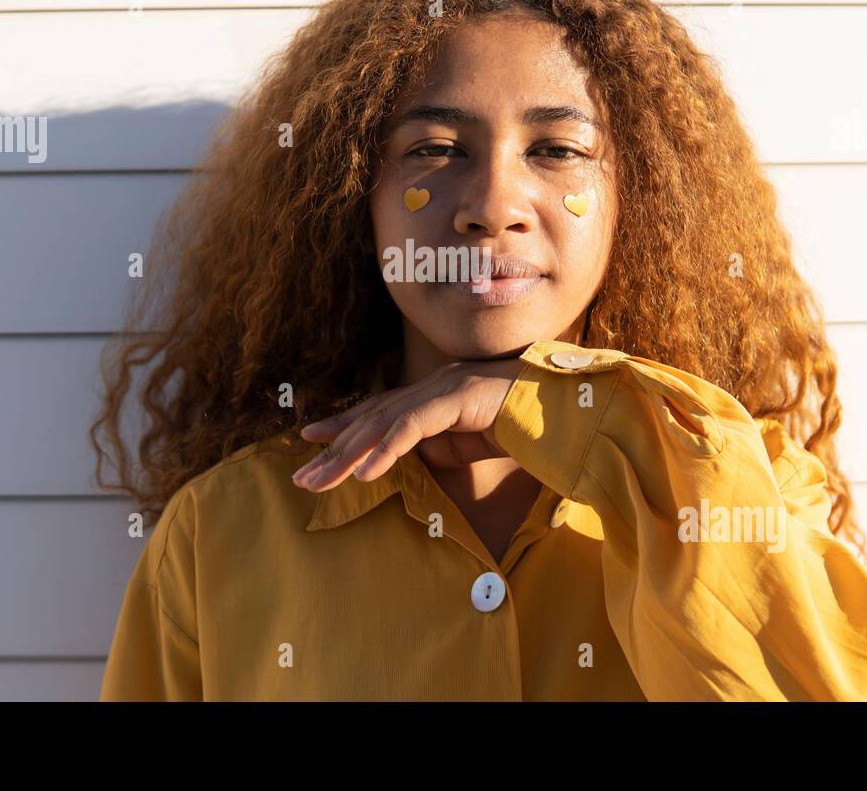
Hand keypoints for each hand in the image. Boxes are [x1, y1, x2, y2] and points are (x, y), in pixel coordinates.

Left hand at [292, 357, 527, 491]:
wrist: (564, 410)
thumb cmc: (522, 427)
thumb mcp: (467, 444)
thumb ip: (436, 447)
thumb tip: (405, 460)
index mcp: (434, 395)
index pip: (379, 411)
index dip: (343, 425)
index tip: (310, 441)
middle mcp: (432, 387)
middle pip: (372, 419)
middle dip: (334, 449)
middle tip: (302, 476)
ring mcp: (443, 389)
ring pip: (384, 423)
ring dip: (349, 454)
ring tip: (321, 481)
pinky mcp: (457, 399)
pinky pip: (413, 427)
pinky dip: (386, 450)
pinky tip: (365, 473)